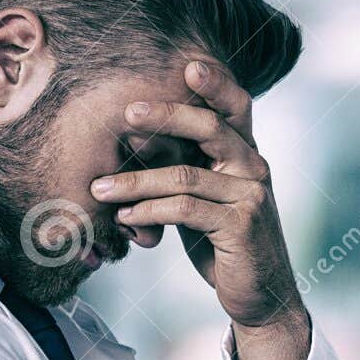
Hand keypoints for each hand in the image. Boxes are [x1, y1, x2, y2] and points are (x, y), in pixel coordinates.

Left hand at [92, 61, 308, 359]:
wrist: (260, 295)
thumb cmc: (223, 243)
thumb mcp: (203, 199)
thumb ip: (184, 167)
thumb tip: (134, 136)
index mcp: (247, 154)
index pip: (237, 106)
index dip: (216, 82)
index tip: (186, 64)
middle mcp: (255, 168)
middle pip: (210, 127)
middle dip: (166, 115)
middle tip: (125, 114)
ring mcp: (252, 196)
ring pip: (185, 175)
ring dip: (135, 182)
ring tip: (99, 189)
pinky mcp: (241, 226)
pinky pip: (185, 210)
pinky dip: (149, 212)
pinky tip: (125, 218)